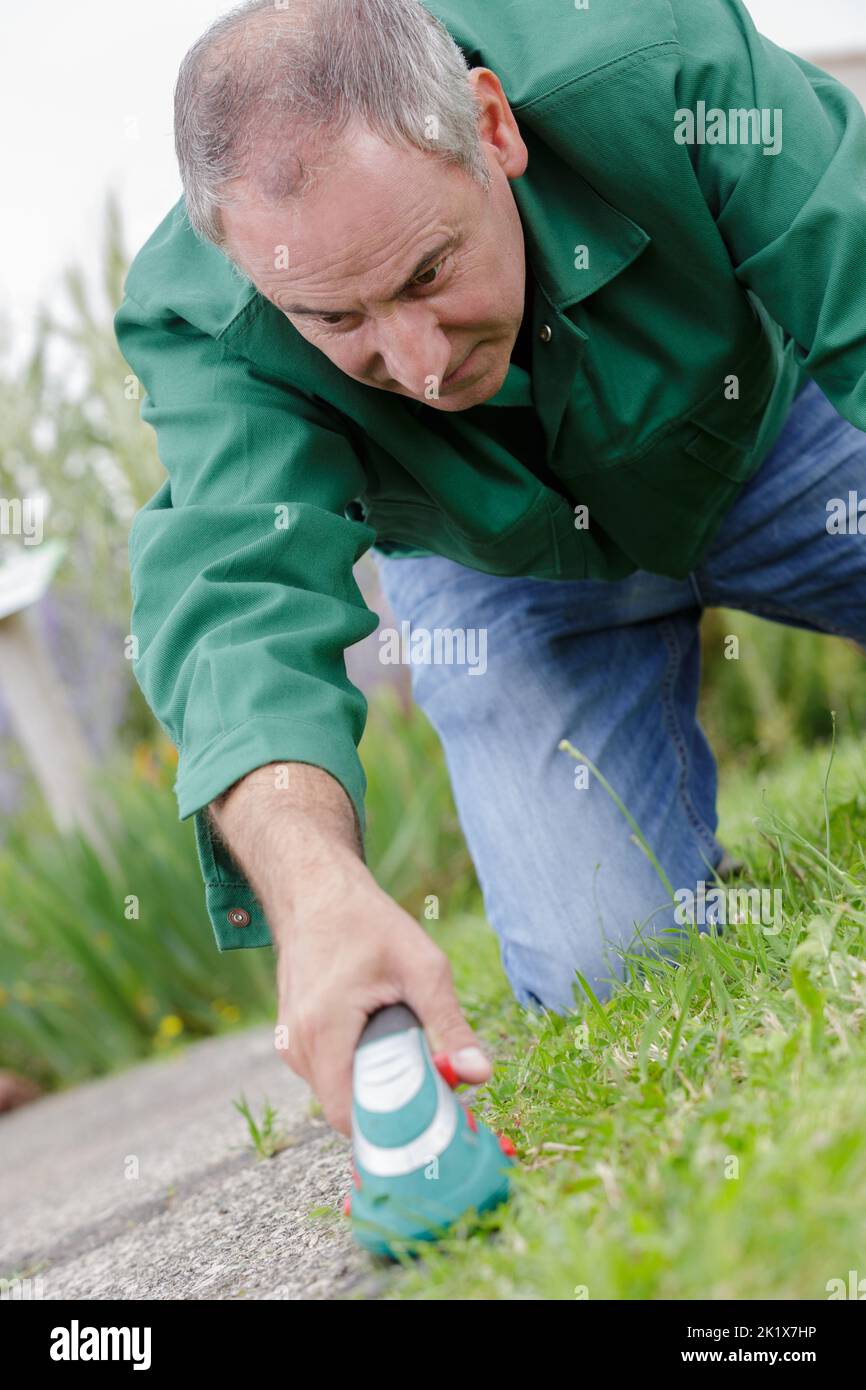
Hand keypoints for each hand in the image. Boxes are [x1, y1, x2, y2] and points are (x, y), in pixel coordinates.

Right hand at [274, 862, 491, 1135]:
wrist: (316, 891)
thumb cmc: (367, 922)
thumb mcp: (422, 967)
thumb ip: (450, 1025)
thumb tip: (480, 1074)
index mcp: (324, 1031)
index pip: (349, 1115)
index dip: (391, 1129)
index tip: (432, 1122)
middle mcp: (297, 1045)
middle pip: (346, 1107)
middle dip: (391, 1104)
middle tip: (433, 1082)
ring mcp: (290, 1043)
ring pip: (338, 1092)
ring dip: (374, 1083)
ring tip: (405, 1045)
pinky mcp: (293, 1038)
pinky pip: (329, 1073)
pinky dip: (358, 1067)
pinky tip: (382, 1037)